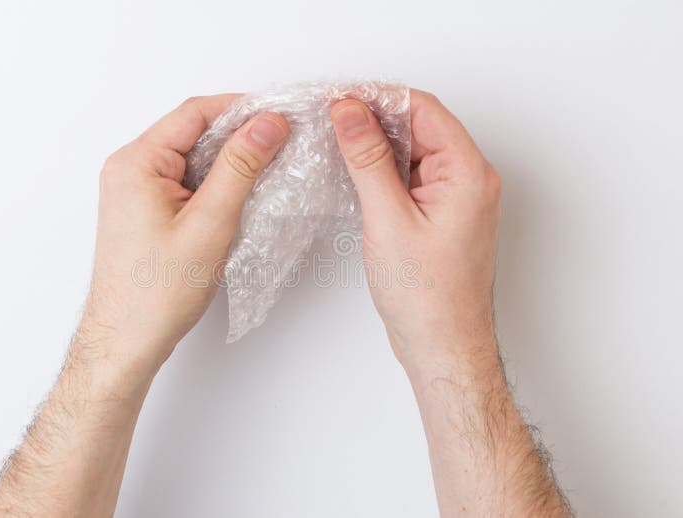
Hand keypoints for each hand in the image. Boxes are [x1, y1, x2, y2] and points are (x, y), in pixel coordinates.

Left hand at [77, 95, 289, 383]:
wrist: (126, 340)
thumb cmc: (157, 292)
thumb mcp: (210, 223)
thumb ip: (240, 167)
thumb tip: (267, 124)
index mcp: (136, 163)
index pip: (195, 113)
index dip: (241, 109)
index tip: (279, 117)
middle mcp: (129, 169)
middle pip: (192, 132)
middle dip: (238, 136)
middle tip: (281, 144)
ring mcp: (134, 190)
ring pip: (191, 158)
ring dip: (228, 162)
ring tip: (266, 172)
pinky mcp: (144, 210)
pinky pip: (184, 181)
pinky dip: (214, 184)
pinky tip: (239, 197)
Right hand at [330, 90, 501, 373]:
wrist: (443, 346)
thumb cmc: (428, 297)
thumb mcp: (388, 220)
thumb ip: (368, 160)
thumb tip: (350, 113)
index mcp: (467, 173)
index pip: (423, 109)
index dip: (379, 98)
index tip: (341, 99)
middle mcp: (469, 180)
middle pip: (420, 126)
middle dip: (375, 119)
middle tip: (331, 120)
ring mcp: (456, 198)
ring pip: (414, 152)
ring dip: (377, 146)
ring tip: (337, 145)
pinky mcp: (442, 215)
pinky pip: (412, 177)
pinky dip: (384, 171)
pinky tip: (356, 174)